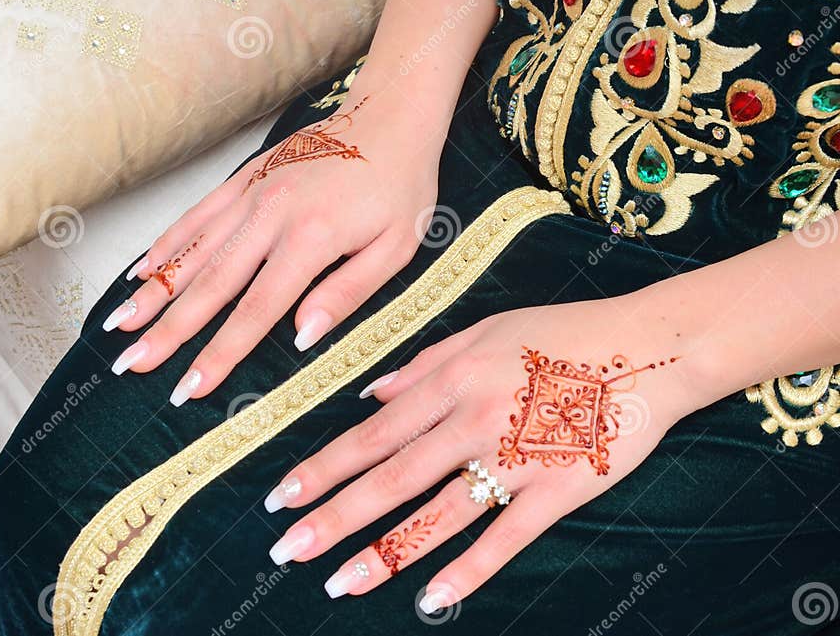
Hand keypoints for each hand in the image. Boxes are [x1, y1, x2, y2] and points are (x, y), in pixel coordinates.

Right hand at [104, 95, 442, 405]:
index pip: (255, 311)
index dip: (219, 354)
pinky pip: (196, 215)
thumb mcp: (396, 247)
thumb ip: (347, 292)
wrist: (389, 115)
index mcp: (310, 240)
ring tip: (119, 325)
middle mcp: (270, 215)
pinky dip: (166, 244)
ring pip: (191, 250)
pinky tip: (141, 270)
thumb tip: (303, 337)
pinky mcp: (245, 177)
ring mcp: (251, 193)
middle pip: (209, 285)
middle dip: (167, 331)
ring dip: (154, 291)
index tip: (188, 388)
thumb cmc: (400, 186)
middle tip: (130, 365)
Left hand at [262, 297, 716, 613]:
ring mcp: (515, 459)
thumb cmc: (563, 333)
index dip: (322, 468)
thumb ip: (421, 364)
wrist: (649, 347)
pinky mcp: (558, 490)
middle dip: (333, 516)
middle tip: (286, 549)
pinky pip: (505, 537)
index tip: (281, 496)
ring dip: (384, 552)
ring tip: (338, 582)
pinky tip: (432, 599)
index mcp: (450, 380)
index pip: (372, 435)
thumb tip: (368, 396)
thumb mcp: (484, 330)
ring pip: (437, 514)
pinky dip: (469, 570)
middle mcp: (472, 421)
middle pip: (391, 479)